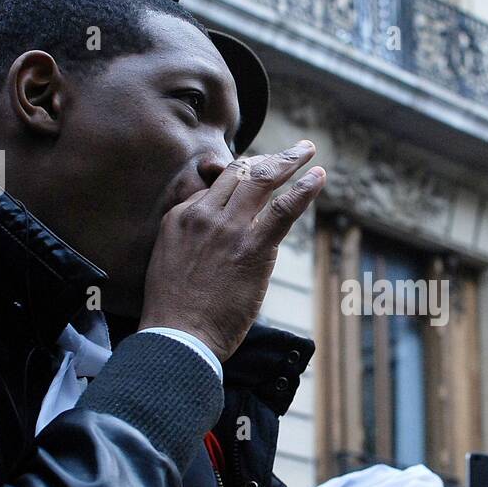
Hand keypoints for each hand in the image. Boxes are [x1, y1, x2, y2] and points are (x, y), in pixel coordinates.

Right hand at [139, 140, 325, 360]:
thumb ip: (192, 236)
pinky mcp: (252, 248)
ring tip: (308, 150)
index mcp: (180, 216)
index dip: (243, 174)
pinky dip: (304, 190)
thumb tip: (216, 230)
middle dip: (270, 158)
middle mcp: (203, 214)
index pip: (217, 183)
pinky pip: (282, 210)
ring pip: (262, 181)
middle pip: (240, 173)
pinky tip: (318, 177)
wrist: (177, 336)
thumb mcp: (169, 259)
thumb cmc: (173, 309)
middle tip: (294, 151)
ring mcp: (228, 228)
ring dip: (289, 161)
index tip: (261, 172)